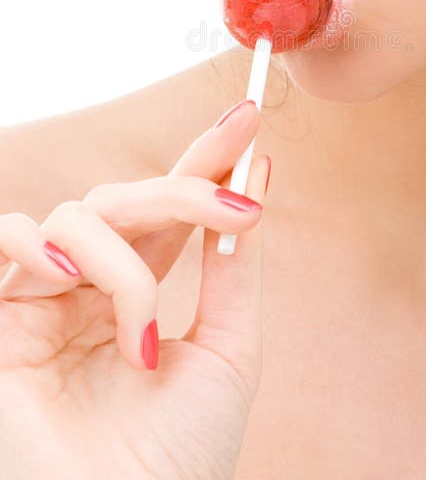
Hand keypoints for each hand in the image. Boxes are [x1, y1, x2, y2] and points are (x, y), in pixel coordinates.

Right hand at [0, 99, 268, 479]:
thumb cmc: (174, 461)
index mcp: (134, 294)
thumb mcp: (226, 351)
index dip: (204, 162)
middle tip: (239, 202)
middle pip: (127, 201)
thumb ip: (234, 267)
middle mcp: (84, 289)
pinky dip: (39, 244)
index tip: (249, 120)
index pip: (167, 210)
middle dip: (185, 191)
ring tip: (143, 343)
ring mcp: (39, 301)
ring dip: (124, 266)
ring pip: (79, 219)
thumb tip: (260, 177)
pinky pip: (5, 235)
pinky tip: (70, 278)